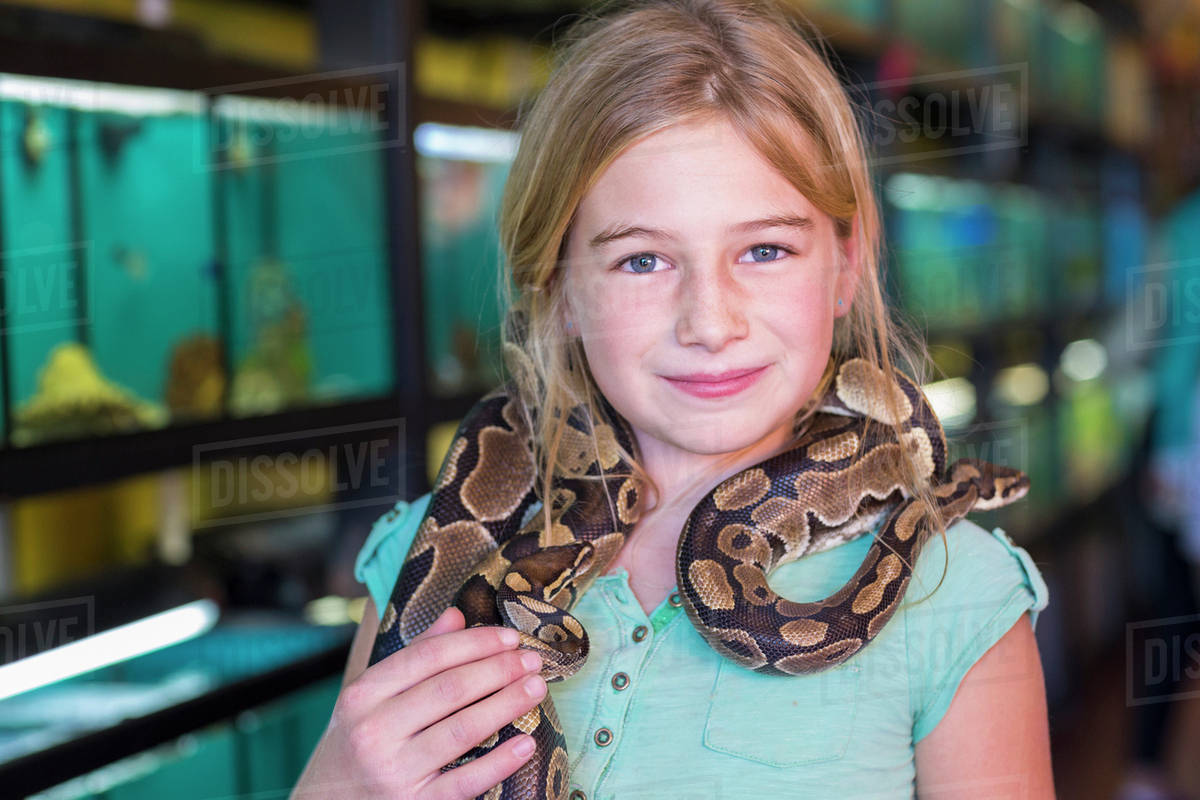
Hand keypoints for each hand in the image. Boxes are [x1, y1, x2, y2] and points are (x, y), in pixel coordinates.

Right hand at [290, 606, 545, 798]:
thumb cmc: (355, 744)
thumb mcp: (370, 698)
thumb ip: (415, 655)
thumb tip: (458, 616)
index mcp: (362, 695)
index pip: (427, 657)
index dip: (474, 643)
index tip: (510, 636)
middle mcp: (373, 731)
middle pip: (449, 690)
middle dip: (498, 670)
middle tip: (533, 660)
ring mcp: (393, 772)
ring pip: (462, 731)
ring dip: (506, 705)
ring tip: (537, 689)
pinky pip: (465, 782)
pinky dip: (499, 762)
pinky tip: (526, 744)